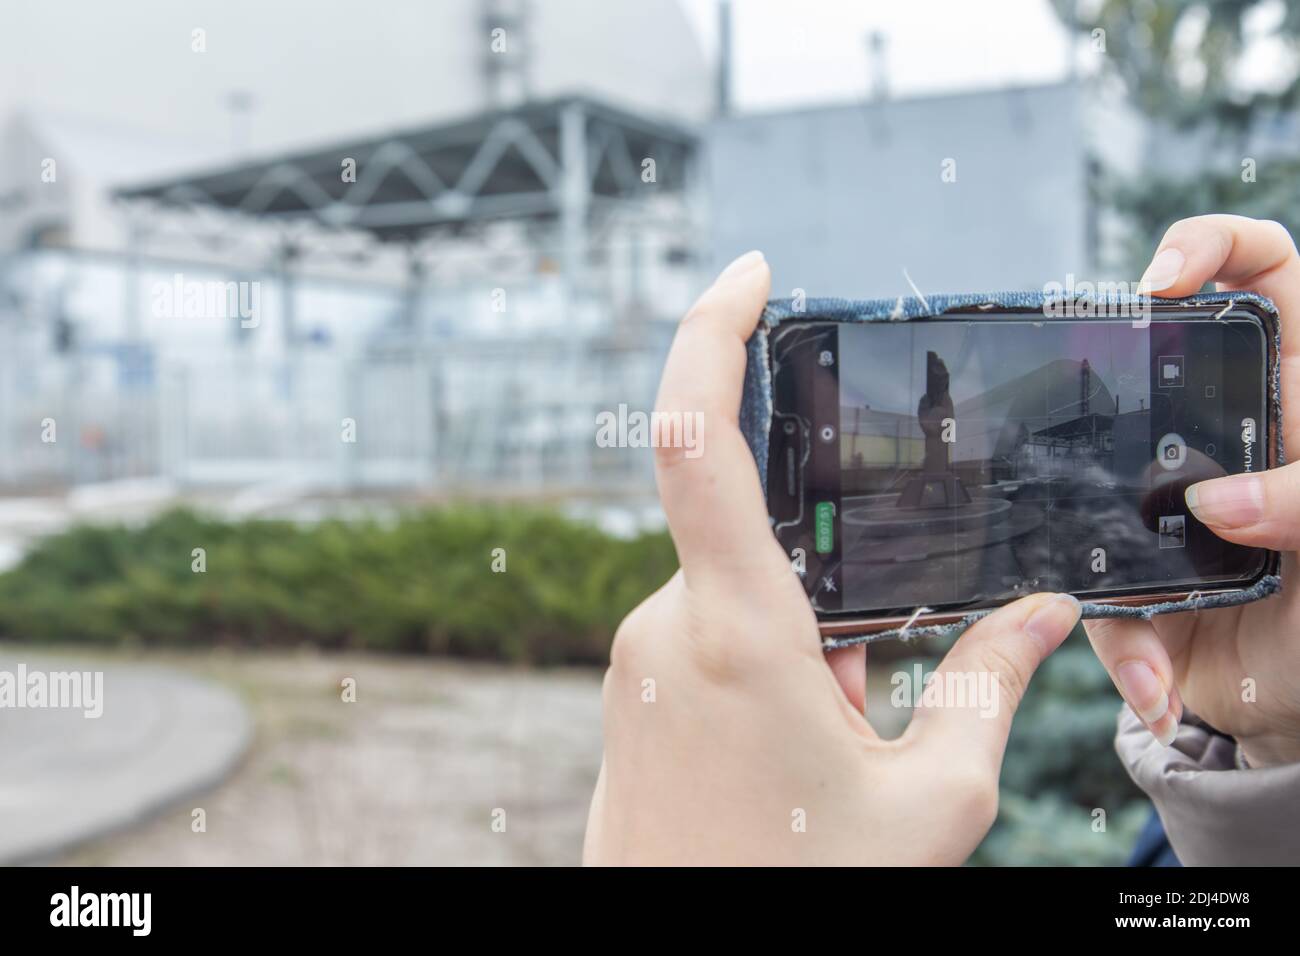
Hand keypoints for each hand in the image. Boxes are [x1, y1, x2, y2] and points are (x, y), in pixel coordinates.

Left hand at [582, 251, 1081, 864]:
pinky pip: (709, 639)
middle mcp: (667, 627)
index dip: (712, 333)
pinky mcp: (632, 687)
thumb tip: (1044, 615)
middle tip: (864, 702)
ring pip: (743, 599)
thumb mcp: (929, 799)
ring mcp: (639, 659)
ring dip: (807, 648)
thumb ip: (988, 688)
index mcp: (737, 633)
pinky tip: (795, 753)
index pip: (696, 439)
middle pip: (764, 544)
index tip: (753, 274)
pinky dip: (769, 670)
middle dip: (834, 600)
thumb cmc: (795, 891)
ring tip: (833, 749)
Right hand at [1086, 215, 1299, 767]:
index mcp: (1293, 398)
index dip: (1214, 249)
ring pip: (1096, 479)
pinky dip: (1128, 657)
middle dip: (1112, 363)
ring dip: (1097, 535)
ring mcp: (1165, 504)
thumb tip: (1216, 502)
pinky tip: (1157, 691)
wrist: (1299, 706)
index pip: (1262, 276)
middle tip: (1092, 387)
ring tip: (1139, 595)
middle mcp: (1223, 438)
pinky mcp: (1130, 577)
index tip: (1162, 283)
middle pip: (1151, 362)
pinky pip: (1101, 603)